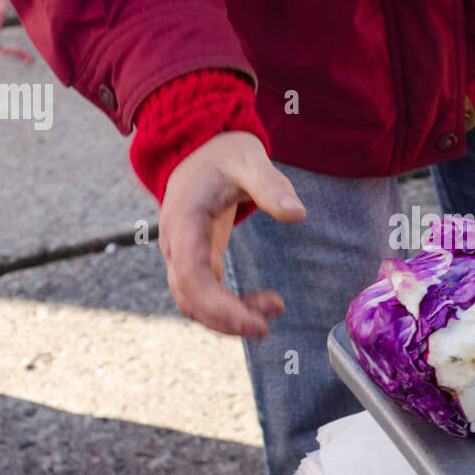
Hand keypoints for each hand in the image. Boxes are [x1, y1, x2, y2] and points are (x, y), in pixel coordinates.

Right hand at [159, 131, 305, 336]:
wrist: (200, 147)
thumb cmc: (224, 153)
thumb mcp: (250, 160)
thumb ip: (271, 186)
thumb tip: (298, 214)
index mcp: (185, 221)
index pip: (191, 276)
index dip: (218, 305)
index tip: (252, 321)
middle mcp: (176, 244)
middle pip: (189, 298)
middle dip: (225, 319)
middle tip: (265, 327)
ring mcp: (183, 254)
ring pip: (194, 302)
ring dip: (228, 317)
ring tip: (272, 311)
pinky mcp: (197, 259)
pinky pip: (205, 295)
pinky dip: (229, 307)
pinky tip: (262, 304)